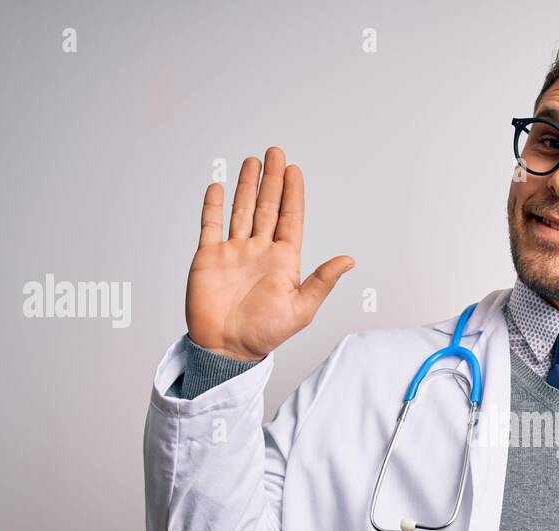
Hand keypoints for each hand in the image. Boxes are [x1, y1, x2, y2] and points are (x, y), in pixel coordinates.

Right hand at [184, 146, 353, 360]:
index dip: (293, 194)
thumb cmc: (264, 334)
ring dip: (247, 186)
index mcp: (283, 261)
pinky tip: (218, 187)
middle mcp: (259, 251)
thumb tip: (349, 260)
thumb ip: (322, 281)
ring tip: (253, 162)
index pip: (290, 219)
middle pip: (267, 207)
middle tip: (276, 152)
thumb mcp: (301, 309)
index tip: (295, 170)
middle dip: (272, 180)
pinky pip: (211, 225)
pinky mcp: (209, 257)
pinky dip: (213, 206)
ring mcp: (233, 252)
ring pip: (241, 210)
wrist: (227, 349)